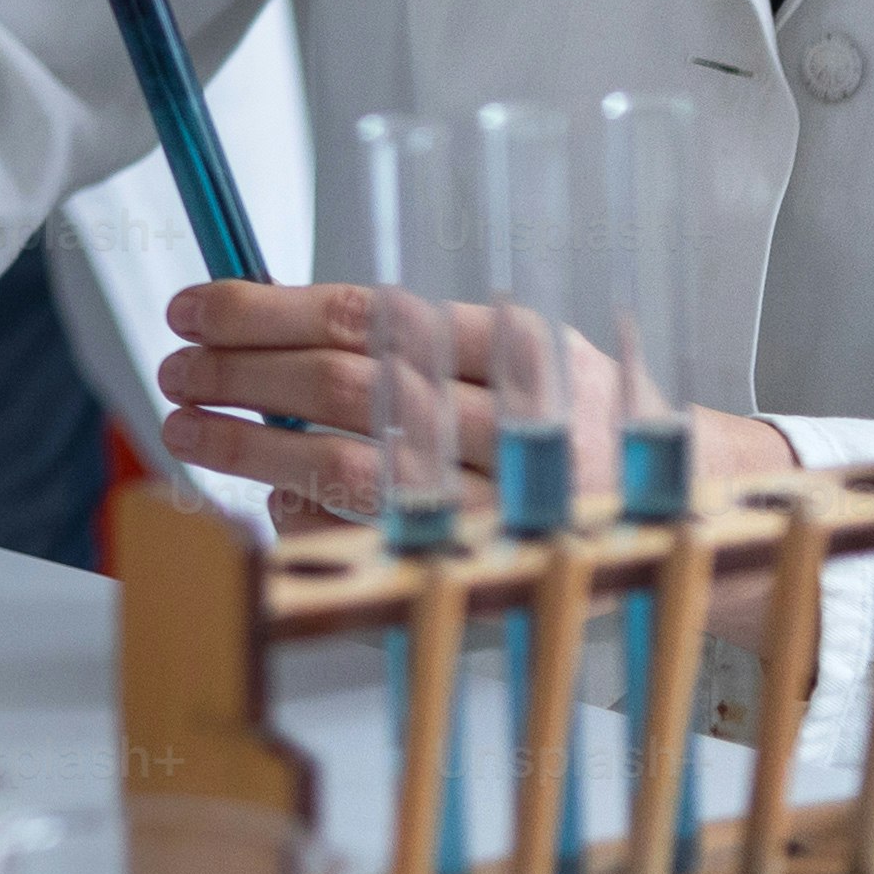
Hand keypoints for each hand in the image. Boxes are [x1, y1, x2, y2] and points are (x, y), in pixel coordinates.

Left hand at [152, 281, 795, 542]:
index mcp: (521, 344)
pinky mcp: (494, 565)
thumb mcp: (516, 345)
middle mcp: (522, 421)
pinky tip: (272, 498)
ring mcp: (509, 502)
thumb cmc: (577, 408)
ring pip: (353, 468)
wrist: (697, 500)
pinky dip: (309, 517)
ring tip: (188, 427)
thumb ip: (413, 337)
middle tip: (176, 368)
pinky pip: (376, 539)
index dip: (266, 309)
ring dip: (253, 448)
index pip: (370, 314)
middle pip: (350, 388)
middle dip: (242, 375)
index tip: (194, 307)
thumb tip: (270, 321)